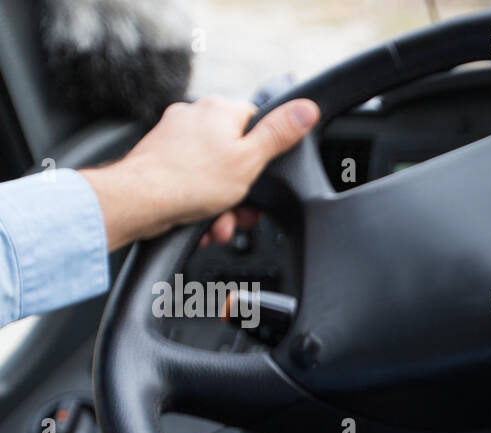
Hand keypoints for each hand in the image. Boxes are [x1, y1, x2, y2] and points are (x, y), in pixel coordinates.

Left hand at [81, 96, 320, 250]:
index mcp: (220, 110)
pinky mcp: (160, 160)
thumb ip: (280, 134)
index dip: (265, 156)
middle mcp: (195, 117)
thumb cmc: (189, 182)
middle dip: (242, 191)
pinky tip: (200, 222)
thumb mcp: (250, 160)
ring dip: (223, 205)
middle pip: (236, 155)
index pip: (258, 124)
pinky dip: (200, 205)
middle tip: (241, 211)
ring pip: (214, 175)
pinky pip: (192, 184)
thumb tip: (307, 107)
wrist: (138, 202)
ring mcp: (174, 138)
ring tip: (218, 223)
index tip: (262, 178)